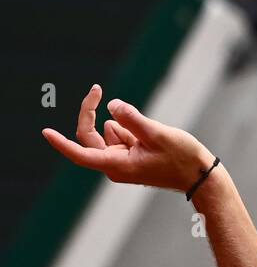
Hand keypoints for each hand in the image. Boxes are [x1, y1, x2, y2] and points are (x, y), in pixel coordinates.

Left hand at [42, 85, 213, 192]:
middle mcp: (115, 166)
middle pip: (91, 137)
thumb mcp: (157, 134)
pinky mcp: (132, 160)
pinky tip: (153, 136)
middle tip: (98, 90)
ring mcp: (123, 163)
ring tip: (151, 133)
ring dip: (123, 125)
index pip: (81, 153)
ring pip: (109, 136)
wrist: (201, 176)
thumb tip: (111, 106)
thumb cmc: (183, 159)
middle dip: (94, 115)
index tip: (45, 132)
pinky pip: (121, 139)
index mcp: (117, 165)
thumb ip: (131, 118)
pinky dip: (131, 130)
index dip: (61, 143)